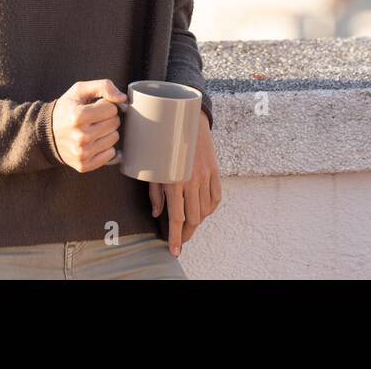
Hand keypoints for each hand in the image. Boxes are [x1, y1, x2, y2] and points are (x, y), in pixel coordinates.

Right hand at [50, 79, 125, 172]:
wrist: (46, 134)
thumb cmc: (67, 109)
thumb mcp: (80, 90)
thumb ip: (103, 86)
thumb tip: (123, 98)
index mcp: (78, 116)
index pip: (112, 109)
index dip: (106, 105)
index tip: (95, 107)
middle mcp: (80, 137)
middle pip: (114, 124)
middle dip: (108, 118)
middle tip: (94, 118)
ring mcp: (82, 153)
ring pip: (114, 138)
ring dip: (107, 132)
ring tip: (93, 129)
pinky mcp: (84, 165)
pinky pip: (111, 154)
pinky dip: (105, 147)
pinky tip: (94, 142)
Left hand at [149, 109, 220, 256]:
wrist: (187, 120)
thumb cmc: (164, 143)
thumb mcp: (154, 167)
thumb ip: (156, 192)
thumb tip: (158, 214)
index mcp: (174, 181)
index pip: (177, 218)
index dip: (176, 237)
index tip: (175, 250)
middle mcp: (192, 181)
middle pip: (194, 219)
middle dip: (187, 233)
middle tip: (181, 237)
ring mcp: (205, 176)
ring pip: (205, 210)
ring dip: (198, 220)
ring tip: (190, 221)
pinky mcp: (214, 171)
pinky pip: (216, 198)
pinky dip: (210, 208)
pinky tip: (203, 209)